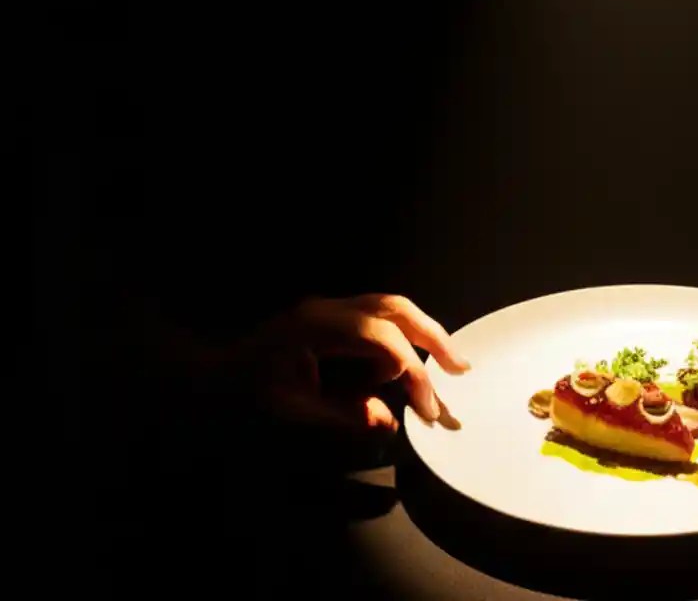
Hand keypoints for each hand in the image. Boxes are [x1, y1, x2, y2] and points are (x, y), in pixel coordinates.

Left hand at [236, 294, 469, 435]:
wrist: (208, 379)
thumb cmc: (243, 398)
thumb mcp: (292, 413)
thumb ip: (344, 415)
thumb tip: (390, 421)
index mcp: (317, 328)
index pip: (384, 341)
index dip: (413, 374)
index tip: (428, 409)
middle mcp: (326, 309)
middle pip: (394, 307)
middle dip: (432, 337)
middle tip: (459, 368)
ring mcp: (327, 310)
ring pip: (389, 306)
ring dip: (422, 333)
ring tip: (448, 362)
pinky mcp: (328, 319)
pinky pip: (375, 317)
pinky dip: (400, 337)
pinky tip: (406, 366)